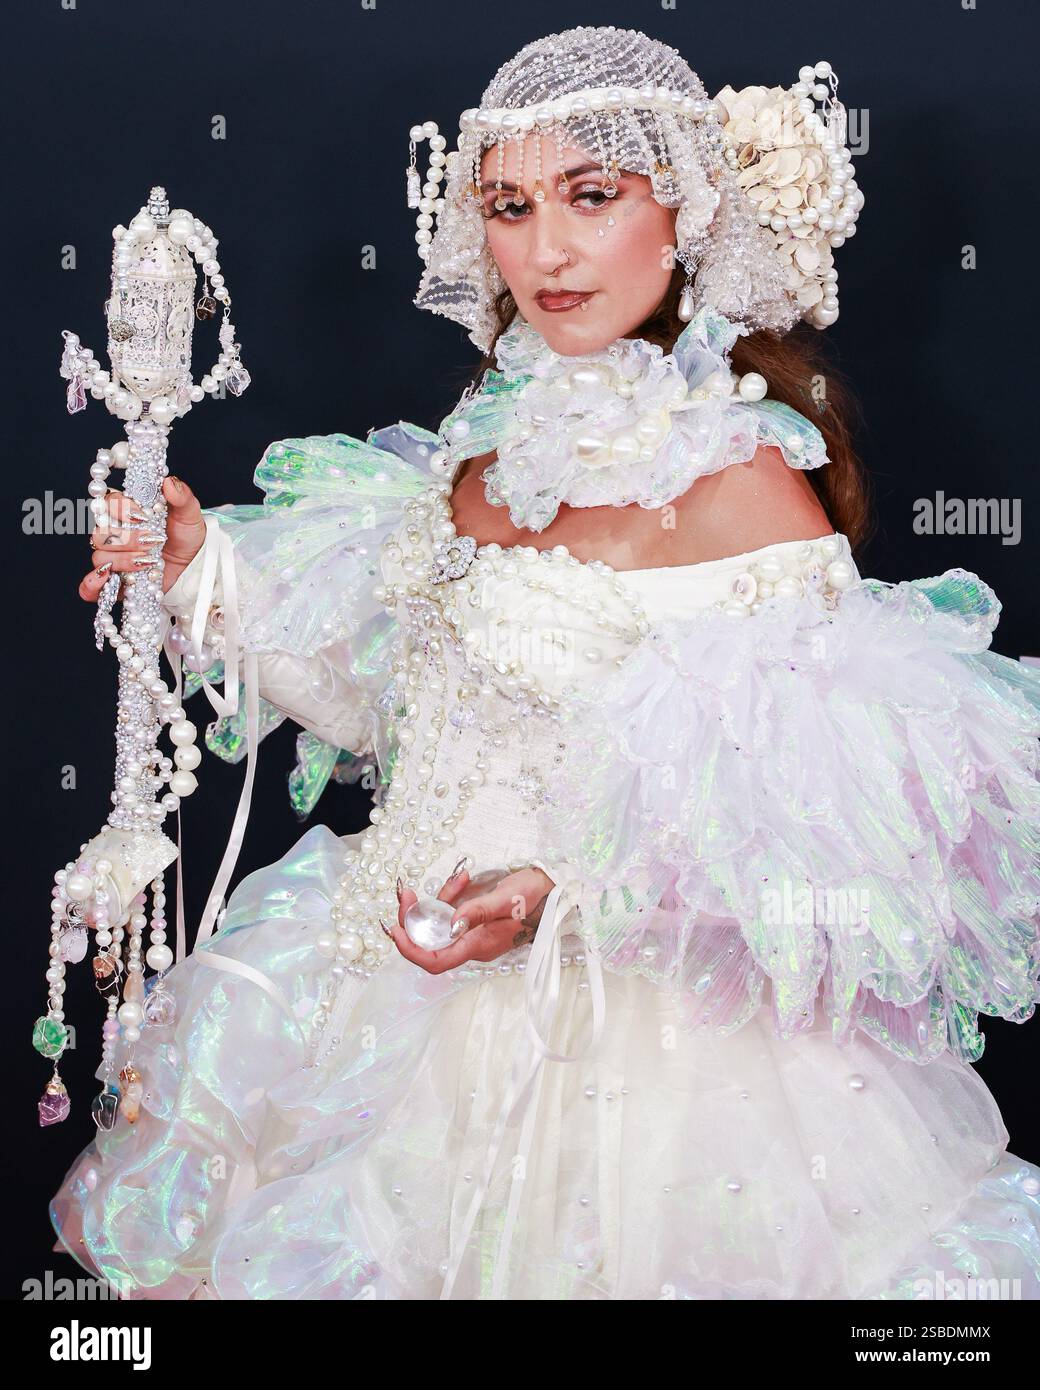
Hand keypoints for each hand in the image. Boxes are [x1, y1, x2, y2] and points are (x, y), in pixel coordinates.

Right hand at [79, 475, 206, 603]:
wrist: (194, 566)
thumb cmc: (186, 536)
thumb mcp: (189, 515)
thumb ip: (181, 497)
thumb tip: (168, 482)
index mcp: (126, 512)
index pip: (108, 502)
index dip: (121, 509)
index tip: (142, 516)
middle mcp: (114, 534)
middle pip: (100, 532)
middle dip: (127, 538)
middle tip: (152, 541)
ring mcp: (112, 559)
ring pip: (99, 557)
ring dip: (123, 560)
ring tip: (148, 561)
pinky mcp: (114, 583)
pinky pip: (89, 587)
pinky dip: (92, 584)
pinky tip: (107, 579)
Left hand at [387, 865, 554, 974]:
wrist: (556, 890)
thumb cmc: (536, 896)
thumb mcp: (506, 900)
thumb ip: (477, 912)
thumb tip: (450, 924)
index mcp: (479, 946)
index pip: (436, 960)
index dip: (411, 949)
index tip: (395, 929)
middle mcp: (472, 944)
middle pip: (431, 941)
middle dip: (415, 918)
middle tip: (407, 894)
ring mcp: (473, 933)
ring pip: (440, 923)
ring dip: (438, 901)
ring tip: (458, 879)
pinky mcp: (475, 920)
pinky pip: (453, 912)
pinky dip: (452, 895)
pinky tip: (465, 879)